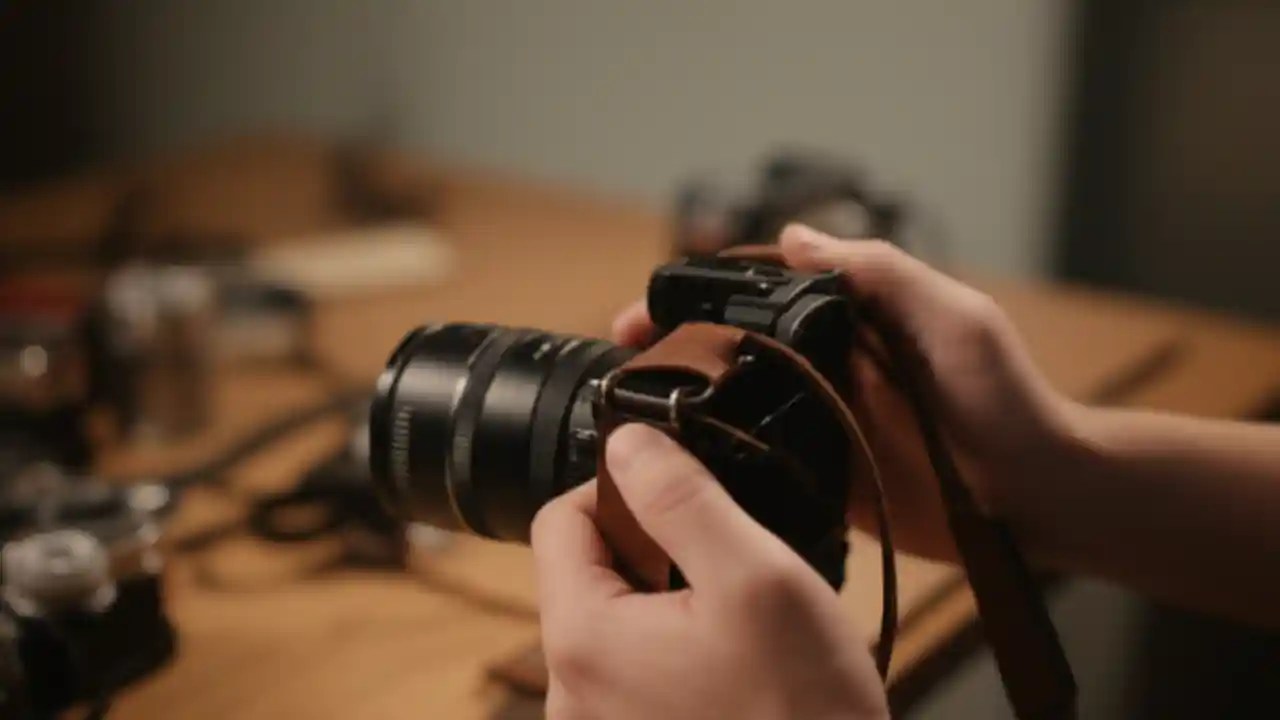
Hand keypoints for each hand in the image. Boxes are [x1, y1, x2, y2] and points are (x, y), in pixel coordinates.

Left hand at [532, 424, 888, 719]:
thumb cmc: (804, 712)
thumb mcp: (755, 577)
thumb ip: (682, 499)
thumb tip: (626, 442)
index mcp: (581, 640)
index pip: (557, 520)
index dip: (620, 489)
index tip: (686, 498)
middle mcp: (569, 693)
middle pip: (585, 571)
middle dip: (653, 549)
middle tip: (728, 566)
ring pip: (616, 619)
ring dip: (670, 600)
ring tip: (738, 622)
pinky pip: (634, 669)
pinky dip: (677, 647)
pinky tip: (734, 664)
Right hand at [612, 225, 1076, 560]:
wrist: (1038, 496)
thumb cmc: (1008, 399)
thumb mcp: (954, 318)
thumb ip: (882, 274)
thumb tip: (795, 235)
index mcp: (846, 323)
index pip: (754, 300)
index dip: (694, 302)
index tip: (640, 316)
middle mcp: (823, 370)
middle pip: (728, 354)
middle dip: (668, 356)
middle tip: (619, 373)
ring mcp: (819, 426)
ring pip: (734, 411)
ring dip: (681, 413)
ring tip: (631, 426)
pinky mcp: (823, 480)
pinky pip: (760, 468)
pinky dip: (718, 469)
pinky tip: (682, 478)